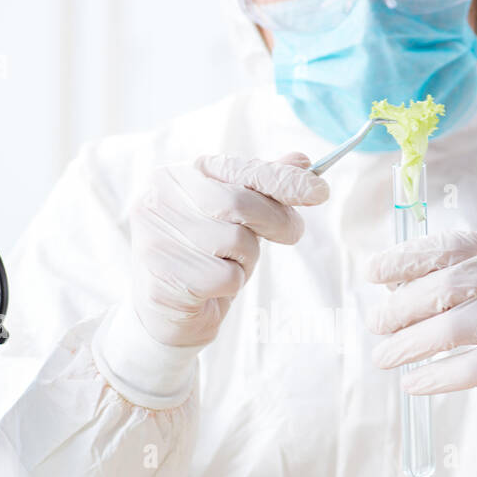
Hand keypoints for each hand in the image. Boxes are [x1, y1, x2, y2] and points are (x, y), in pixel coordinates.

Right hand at [131, 153, 328, 347]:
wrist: (168, 316)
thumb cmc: (204, 259)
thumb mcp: (235, 220)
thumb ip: (262, 188)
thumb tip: (301, 160)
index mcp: (175, 176)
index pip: (236, 169)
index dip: (282, 179)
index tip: (320, 190)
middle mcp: (158, 200)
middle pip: (239, 202)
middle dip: (276, 219)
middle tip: (291, 234)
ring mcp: (156, 238)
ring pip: (236, 241)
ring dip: (247, 259)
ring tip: (226, 265)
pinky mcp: (164, 277)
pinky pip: (227, 277)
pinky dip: (232, 285)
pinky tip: (210, 288)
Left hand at [366, 230, 476, 426]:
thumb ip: (462, 280)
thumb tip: (393, 287)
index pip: (448, 246)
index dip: (405, 258)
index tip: (372, 273)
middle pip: (444, 288)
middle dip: (399, 309)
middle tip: (376, 326)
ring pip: (451, 328)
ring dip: (408, 345)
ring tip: (384, 357)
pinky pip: (470, 367)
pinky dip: (434, 377)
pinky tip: (413, 383)